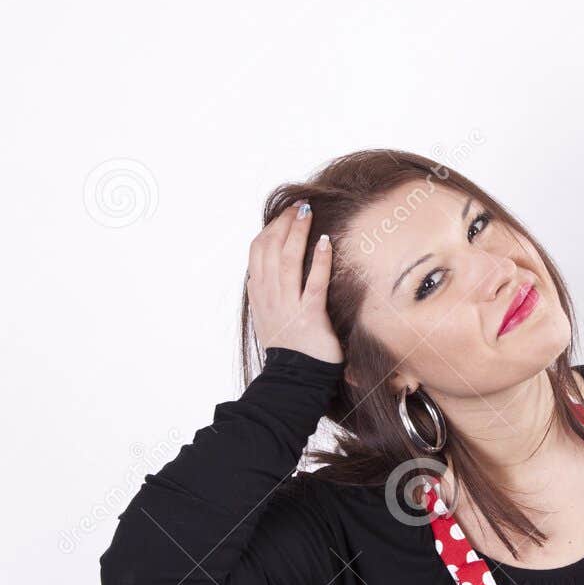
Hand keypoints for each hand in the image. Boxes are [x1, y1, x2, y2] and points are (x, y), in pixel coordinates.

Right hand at [246, 201, 343, 364]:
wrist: (294, 378)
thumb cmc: (289, 347)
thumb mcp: (270, 315)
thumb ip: (268, 291)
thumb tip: (269, 268)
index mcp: (258, 294)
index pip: (257, 251)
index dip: (270, 228)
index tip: (284, 213)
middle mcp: (269, 296)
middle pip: (270, 249)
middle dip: (283, 223)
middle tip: (299, 206)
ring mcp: (287, 305)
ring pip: (287, 260)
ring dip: (297, 233)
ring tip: (308, 213)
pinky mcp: (309, 316)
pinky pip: (313, 282)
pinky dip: (318, 260)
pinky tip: (325, 242)